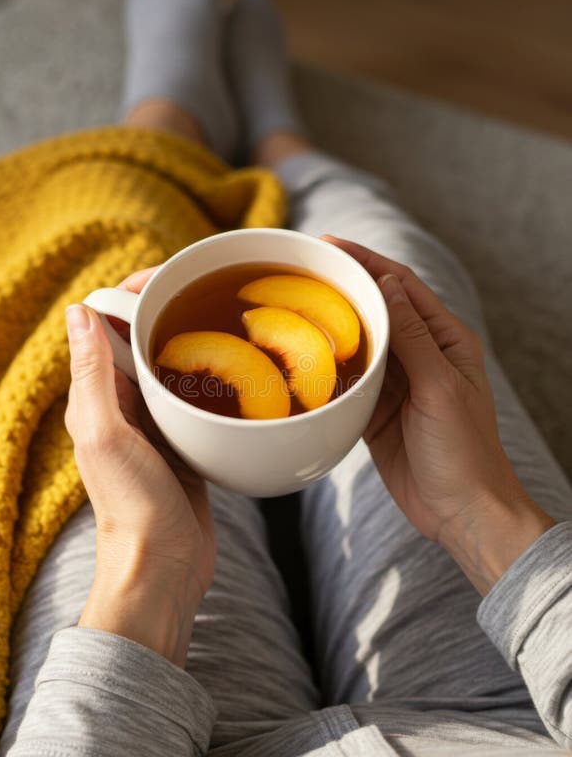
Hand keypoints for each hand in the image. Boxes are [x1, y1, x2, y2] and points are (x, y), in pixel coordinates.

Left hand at [65, 268, 214, 664]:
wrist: (164, 566)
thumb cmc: (132, 506)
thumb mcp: (106, 434)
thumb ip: (92, 375)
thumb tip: (80, 310)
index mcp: (98, 396)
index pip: (109, 326)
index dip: (133, 294)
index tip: (170, 277)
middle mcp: (125, 404)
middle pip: (145, 339)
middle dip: (171, 309)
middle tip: (211, 290)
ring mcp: (159, 423)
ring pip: (175, 364)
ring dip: (197, 338)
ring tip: (232, 317)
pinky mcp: (188, 442)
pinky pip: (199, 396)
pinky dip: (216, 375)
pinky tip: (243, 366)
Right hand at [324, 236, 552, 593]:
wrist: (460, 511)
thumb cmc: (464, 450)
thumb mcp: (439, 388)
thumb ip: (413, 338)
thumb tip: (389, 285)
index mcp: (446, 340)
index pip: (403, 287)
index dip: (368, 262)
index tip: (330, 244)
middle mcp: (422, 355)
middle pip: (377, 309)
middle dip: (343, 287)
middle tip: (301, 269)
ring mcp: (397, 384)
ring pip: (359, 342)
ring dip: (330, 324)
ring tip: (291, 303)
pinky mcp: (375, 411)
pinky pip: (349, 379)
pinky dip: (326, 366)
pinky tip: (300, 355)